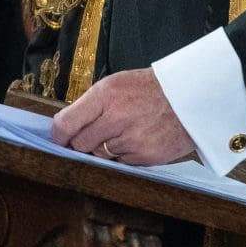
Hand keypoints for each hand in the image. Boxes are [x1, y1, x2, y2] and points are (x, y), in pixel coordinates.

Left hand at [51, 68, 196, 165]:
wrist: (188, 98)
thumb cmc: (148, 89)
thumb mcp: (115, 84)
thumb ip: (90, 105)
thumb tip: (64, 128)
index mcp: (105, 95)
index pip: (66, 124)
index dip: (58, 135)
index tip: (58, 138)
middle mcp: (116, 118)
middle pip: (80, 144)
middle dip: (80, 143)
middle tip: (91, 134)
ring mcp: (131, 140)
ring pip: (100, 155)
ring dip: (104, 147)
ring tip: (122, 130)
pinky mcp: (144, 157)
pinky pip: (121, 162)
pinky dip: (124, 154)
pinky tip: (136, 138)